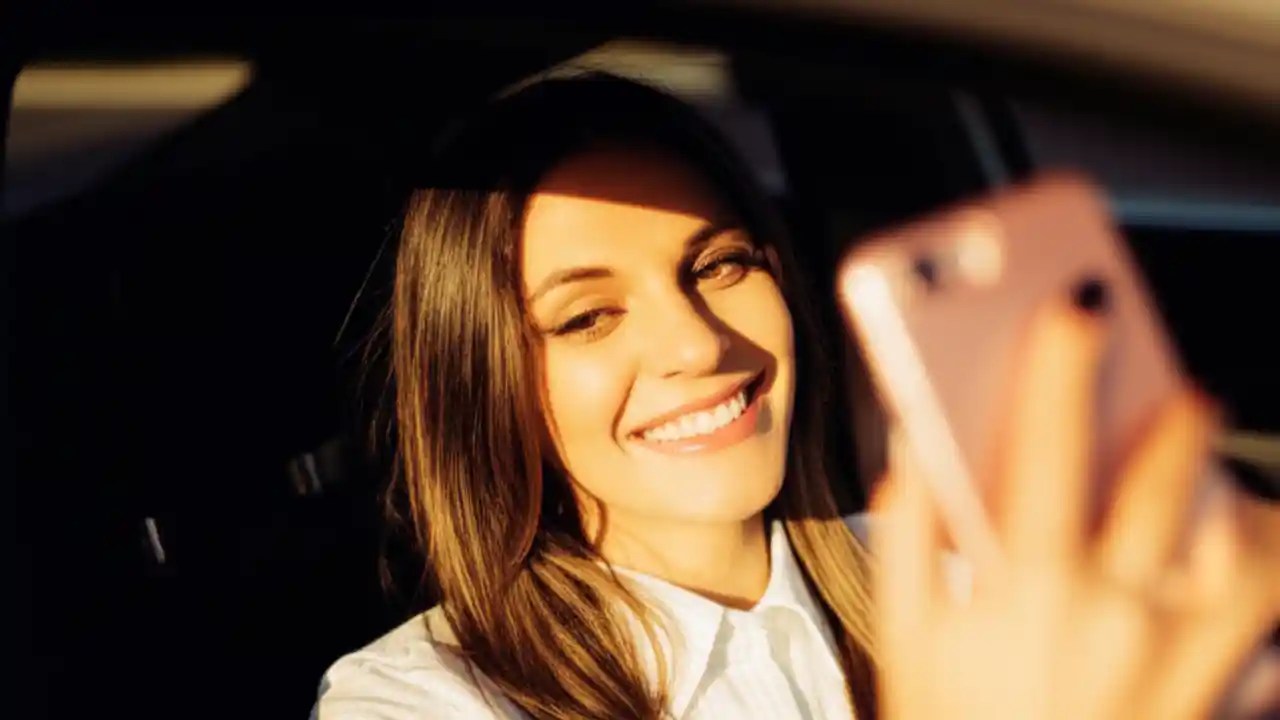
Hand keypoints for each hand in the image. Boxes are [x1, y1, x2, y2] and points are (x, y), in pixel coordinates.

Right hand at [873, 295, 1279, 719]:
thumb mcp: (903, 639)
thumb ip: (905, 534)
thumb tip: (915, 448)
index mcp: (1021, 585)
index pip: (1050, 446)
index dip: (1063, 366)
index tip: (1074, 309)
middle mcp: (1108, 609)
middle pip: (1162, 476)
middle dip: (1170, 408)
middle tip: (1168, 381)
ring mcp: (1169, 652)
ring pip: (1240, 538)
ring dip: (1229, 479)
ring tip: (1207, 455)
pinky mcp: (1208, 691)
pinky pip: (1263, 608)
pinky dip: (1264, 556)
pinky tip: (1246, 537)